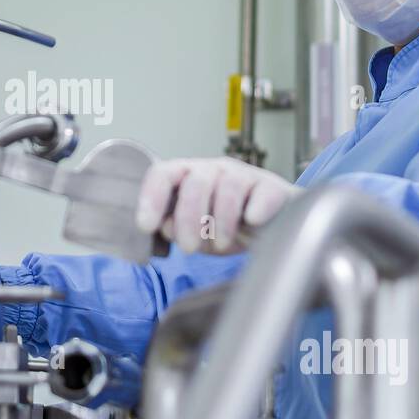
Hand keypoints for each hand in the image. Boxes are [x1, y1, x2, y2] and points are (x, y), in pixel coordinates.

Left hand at [135, 157, 298, 254]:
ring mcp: (243, 175)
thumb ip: (175, 228)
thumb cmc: (226, 228)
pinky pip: (262, 194)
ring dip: (222, 221)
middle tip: (189, 248)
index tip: (147, 226)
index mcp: (187, 177)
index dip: (151, 198)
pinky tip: (252, 222)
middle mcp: (213, 170)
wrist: (271, 229)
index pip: (163, 174)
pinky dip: (256, 210)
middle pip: (194, 183)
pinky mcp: (272, 187)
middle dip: (188, 219)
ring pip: (228, 188)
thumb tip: (165, 225)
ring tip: (222, 244)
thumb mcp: (195, 232)